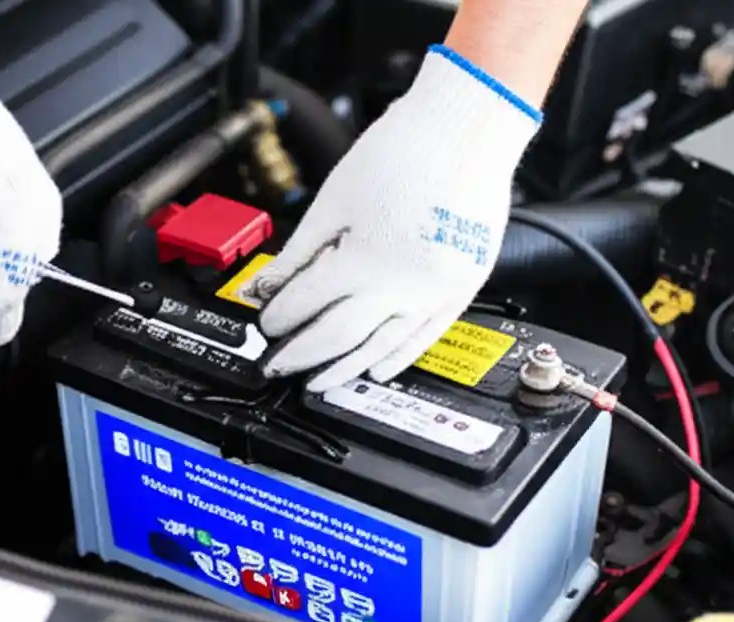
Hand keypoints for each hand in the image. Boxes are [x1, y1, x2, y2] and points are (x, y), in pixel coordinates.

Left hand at [255, 46, 540, 390]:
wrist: (468, 126)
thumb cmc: (406, 149)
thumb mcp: (335, 199)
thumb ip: (300, 252)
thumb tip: (270, 286)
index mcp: (366, 259)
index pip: (308, 304)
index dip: (279, 317)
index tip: (265, 322)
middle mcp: (404, 284)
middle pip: (339, 336)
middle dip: (301, 354)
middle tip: (277, 364)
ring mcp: (437, 291)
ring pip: (381, 347)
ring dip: (344, 368)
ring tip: (317, 381)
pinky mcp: (463, 288)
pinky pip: (425, 337)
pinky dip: (397, 357)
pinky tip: (374, 370)